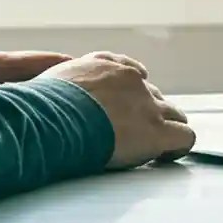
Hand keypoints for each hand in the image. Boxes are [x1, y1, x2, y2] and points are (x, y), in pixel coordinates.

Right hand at [38, 52, 193, 168]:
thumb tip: (41, 102)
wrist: (50, 121)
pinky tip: (167, 156)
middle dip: (148, 112)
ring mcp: (146, 105)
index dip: (132, 90)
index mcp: (102, 66)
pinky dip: (180, 147)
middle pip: (153, 94)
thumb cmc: (38, 110)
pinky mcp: (156, 131)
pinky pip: (185, 136)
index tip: (127, 103)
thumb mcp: (43, 85)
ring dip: (167, 128)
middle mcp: (130, 80)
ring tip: (158, 147)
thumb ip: (56, 88)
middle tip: (136, 134)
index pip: (128, 70)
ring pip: (174, 114)